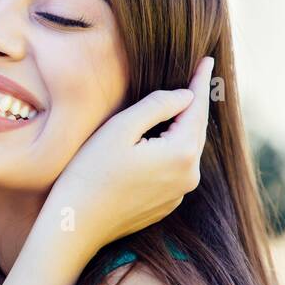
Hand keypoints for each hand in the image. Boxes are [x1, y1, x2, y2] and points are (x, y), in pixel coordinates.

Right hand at [40, 56, 213, 268]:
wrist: (75, 225)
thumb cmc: (90, 173)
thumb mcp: (120, 129)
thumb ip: (157, 106)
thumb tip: (185, 96)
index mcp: (180, 154)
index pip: (197, 109)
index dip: (201, 82)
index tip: (208, 60)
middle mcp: (188, 176)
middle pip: (195, 130)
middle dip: (195, 103)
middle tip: (198, 75)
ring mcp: (178, 194)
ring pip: (185, 150)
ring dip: (182, 128)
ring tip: (179, 105)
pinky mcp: (165, 205)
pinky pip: (175, 169)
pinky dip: (171, 150)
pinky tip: (158, 141)